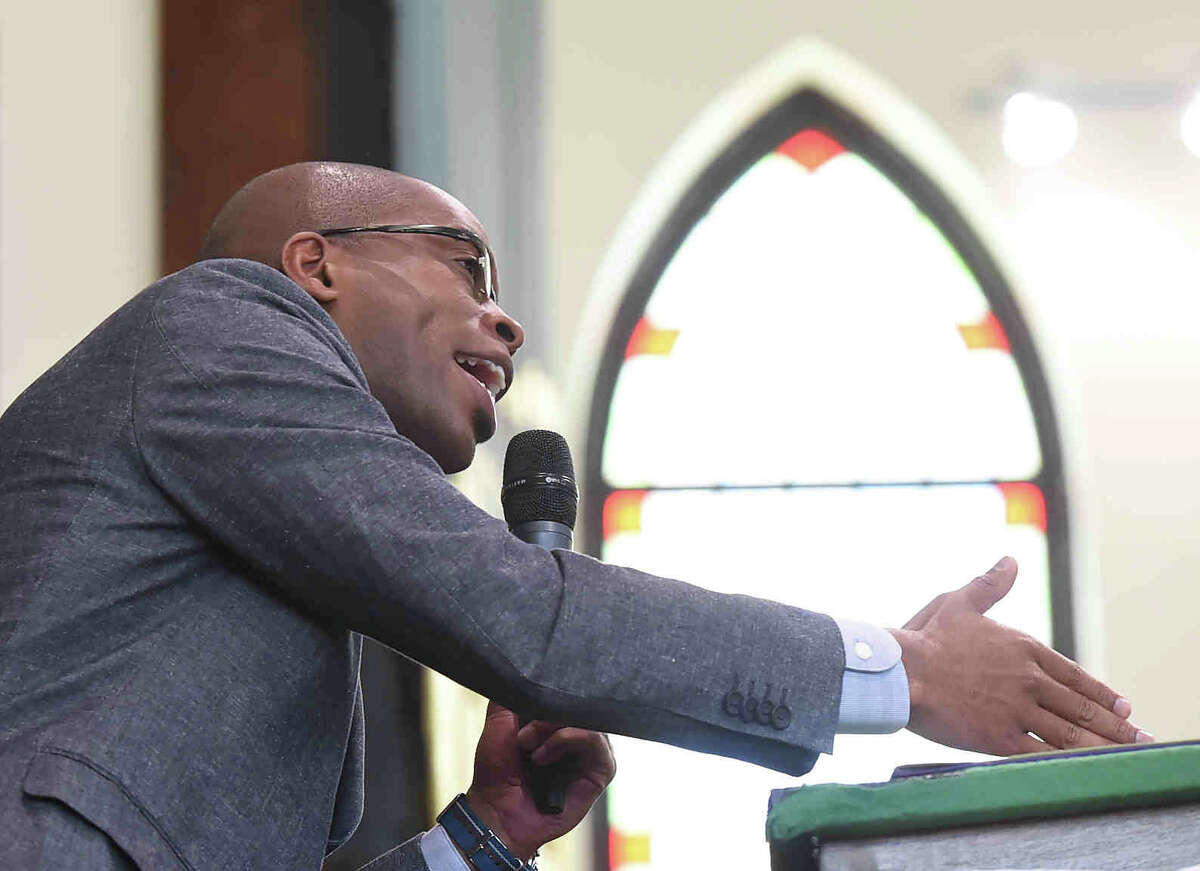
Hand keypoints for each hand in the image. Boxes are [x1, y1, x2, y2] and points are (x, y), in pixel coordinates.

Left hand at [464, 702, 615, 861]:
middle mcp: (580, 734)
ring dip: (553, 727)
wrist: (496, 810)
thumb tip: (524, 666)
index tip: (530, 700)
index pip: (570, 691)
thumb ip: (511, 694)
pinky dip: (568, 740)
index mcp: (560, 721)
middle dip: (548, 713)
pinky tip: (543, 757)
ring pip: (588, 718)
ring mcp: (592, 752)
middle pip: (580, 702)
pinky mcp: (602, 770)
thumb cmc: (497, 772)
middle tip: (523, 734)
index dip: (553, 691)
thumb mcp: (498, 721)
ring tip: (528, 746)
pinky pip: (596, 740)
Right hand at [890, 556, 1153, 755]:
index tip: (1123, 706)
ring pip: (1071, 734)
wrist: (904, 670)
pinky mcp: (1001, 738)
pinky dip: (1067, 763)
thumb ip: (990, 585)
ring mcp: (1018, 710)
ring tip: (1124, 756)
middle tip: (1138, 736)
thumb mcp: (960, 602)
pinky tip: (1083, 770)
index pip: (1075, 676)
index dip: (1102, 693)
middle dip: (1114, 725)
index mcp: (1024, 649)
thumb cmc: (928, 637)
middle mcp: (1029, 680)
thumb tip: (1010, 561)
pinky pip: (1043, 754)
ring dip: (1102, 746)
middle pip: (1082, 707)